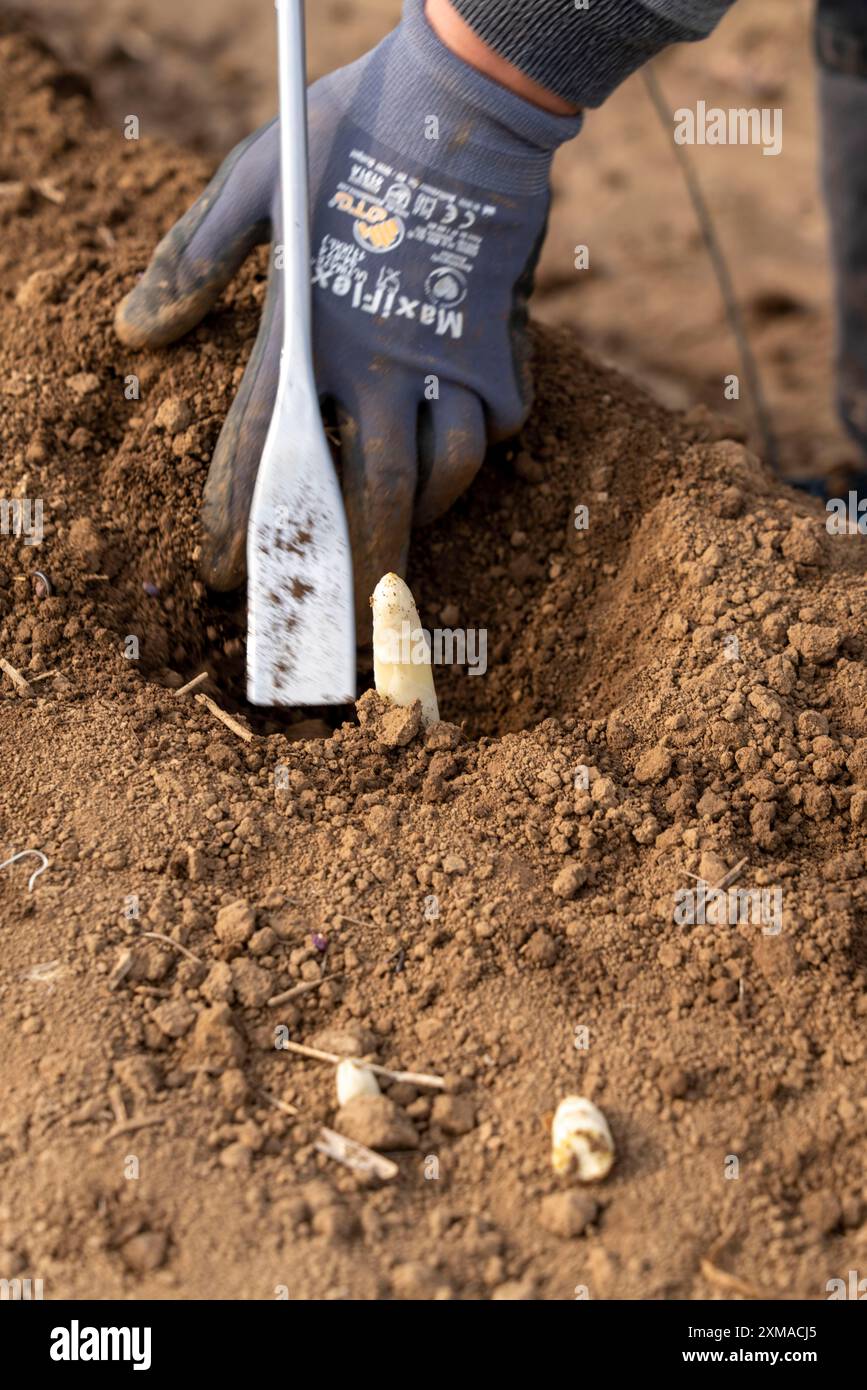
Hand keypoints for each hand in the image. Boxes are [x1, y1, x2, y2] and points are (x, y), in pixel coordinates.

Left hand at [115, 0, 580, 628]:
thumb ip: (192, 258)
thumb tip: (132, 333)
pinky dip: (478, 452)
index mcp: (304, 325)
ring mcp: (446, 357)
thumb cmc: (351, 129)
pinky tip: (457, 459)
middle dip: (343, 566)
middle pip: (363, 494)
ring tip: (394, 554)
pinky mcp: (503, 347)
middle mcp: (375, 357)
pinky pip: (498, 427)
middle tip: (324, 612)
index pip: (264, 451)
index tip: (224, 578)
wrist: (467, 94)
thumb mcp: (255, 179)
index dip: (239, 524)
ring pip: (441, 476)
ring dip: (416, 525)